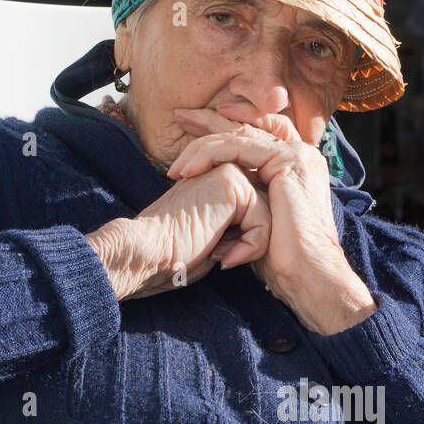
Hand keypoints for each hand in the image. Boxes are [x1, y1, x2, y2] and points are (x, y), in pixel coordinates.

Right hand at [86, 163, 270, 300]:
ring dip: (250, 245)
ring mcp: (229, 171)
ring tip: (219, 255)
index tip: (218, 254)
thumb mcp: (217, 236)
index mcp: (220, 176)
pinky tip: (222, 256)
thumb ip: (241, 222)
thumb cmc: (177, 253)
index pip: (260, 208)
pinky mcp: (232, 183)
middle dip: (252, 240)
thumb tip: (274, 231)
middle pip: (269, 210)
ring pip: (269, 215)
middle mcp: (227, 166)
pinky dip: (249, 247)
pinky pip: (263, 221)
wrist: (149, 253)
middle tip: (219, 254)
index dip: (249, 238)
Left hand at [166, 107, 376, 333]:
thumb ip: (245, 199)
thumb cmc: (283, 260)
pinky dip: (210, 156)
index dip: (228, 125)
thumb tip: (216, 196)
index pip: (258, 131)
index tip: (195, 129)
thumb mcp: (257, 221)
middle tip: (181, 116)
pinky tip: (188, 169)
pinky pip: (239, 147)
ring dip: (203, 145)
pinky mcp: (287, 160)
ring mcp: (296, 154)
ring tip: (175, 162)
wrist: (306, 273)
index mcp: (295, 165)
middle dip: (211, 121)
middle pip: (248, 125)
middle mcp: (299, 154)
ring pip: (239, 135)